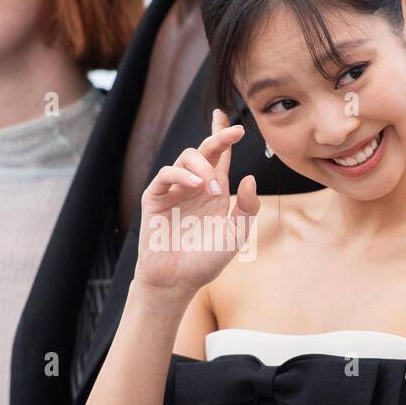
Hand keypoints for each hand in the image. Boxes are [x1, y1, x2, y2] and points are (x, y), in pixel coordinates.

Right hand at [136, 106, 258, 294]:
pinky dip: (181, 174)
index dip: (224, 136)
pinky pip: (166, 175)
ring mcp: (174, 190)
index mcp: (215, 192)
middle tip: (235, 132)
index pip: (220, 157)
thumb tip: (249, 178)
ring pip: (186, 158)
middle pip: (205, 151)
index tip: (237, 122)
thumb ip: (247, 208)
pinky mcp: (155, 198)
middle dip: (219, 137)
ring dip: (203, 165)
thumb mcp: (235, 235)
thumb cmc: (205, 261)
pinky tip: (195, 184)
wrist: (176, 282)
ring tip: (212, 186)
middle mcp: (195, 186)